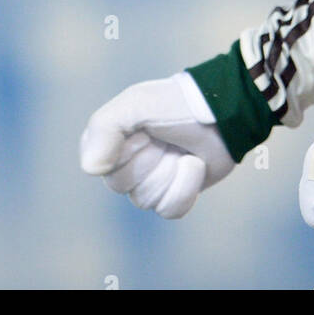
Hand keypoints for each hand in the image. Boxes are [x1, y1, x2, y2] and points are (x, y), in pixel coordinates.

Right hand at [79, 72, 234, 218]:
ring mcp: (148, 180)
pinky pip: (169, 210)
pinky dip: (185, 188)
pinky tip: (193, 165)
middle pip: (122, 185)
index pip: (101, 165)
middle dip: (151, 160)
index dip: (127, 150)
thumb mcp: (137, 104)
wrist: (221, 113)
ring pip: (146, 200)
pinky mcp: (172, 194)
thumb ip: (105, 127)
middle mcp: (123, 161)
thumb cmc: (176, 104)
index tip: (144, 130)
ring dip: (170, 172)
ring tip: (181, 150)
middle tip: (165, 139)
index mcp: (108, 138)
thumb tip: (91, 168)